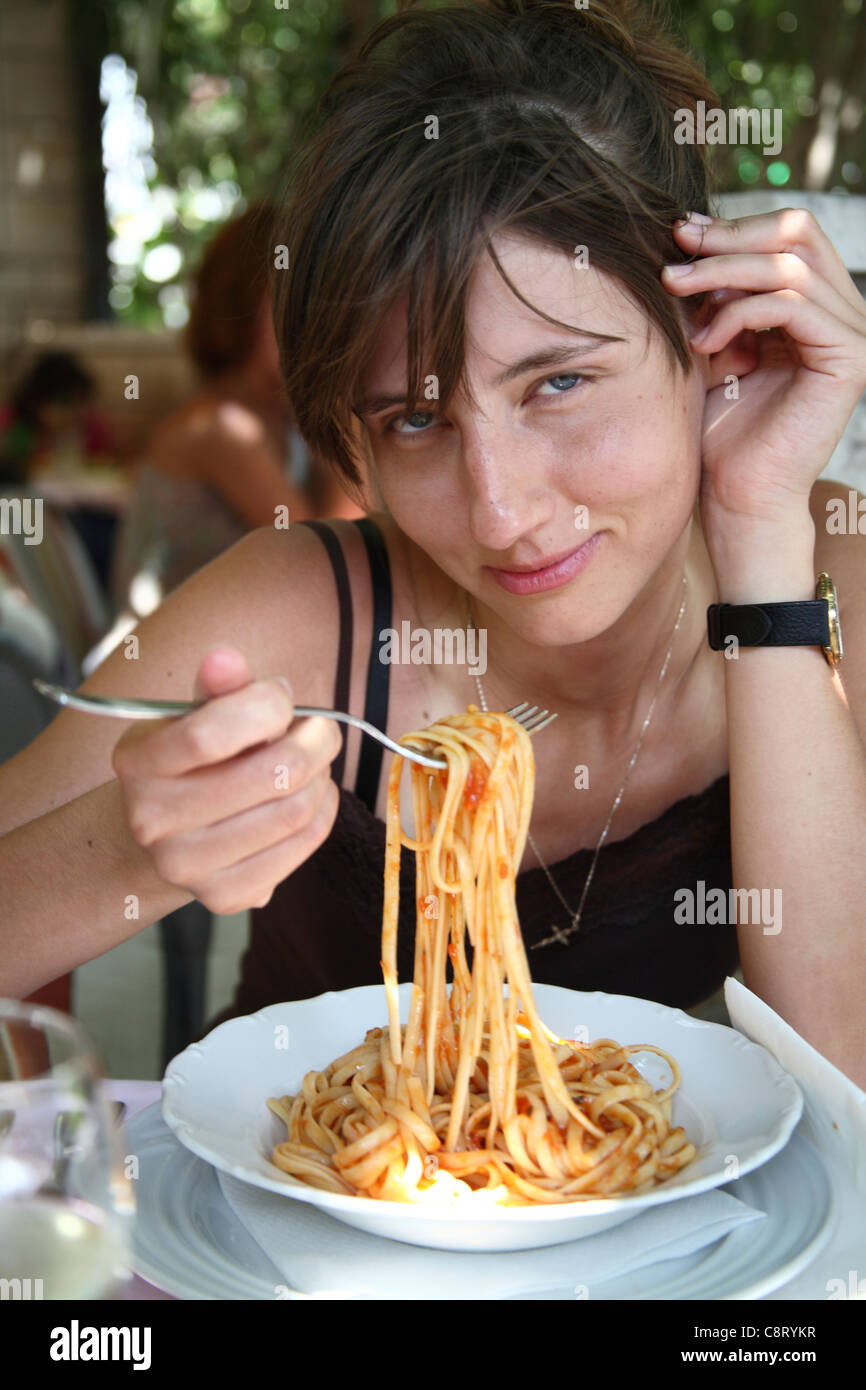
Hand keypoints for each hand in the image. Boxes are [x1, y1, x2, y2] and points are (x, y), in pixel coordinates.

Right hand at [111, 646, 340, 913]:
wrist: (165, 836)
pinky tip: (311, 795)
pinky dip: (323, 813)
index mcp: (138, 762)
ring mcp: (187, 866)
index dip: (267, 706)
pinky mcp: (225, 897)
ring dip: (322, 777)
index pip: (209, 734)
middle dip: (315, 742)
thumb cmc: (192, 762)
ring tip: (313, 762)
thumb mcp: (193, 716)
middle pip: (271, 775)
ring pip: (295, 811)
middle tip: (320, 730)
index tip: (283, 697)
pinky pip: (302, 846)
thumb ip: (217, 689)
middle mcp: (153, 820)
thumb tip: (226, 659)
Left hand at [662, 209, 865, 533]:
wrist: (735, 495)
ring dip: (723, 273)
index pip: (788, 233)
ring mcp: (851, 333)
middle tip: (678, 250)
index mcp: (816, 303)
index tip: (679, 233)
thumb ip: (717, 292)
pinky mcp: (848, 358)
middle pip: (797, 233)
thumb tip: (692, 227)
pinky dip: (741, 312)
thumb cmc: (719, 429)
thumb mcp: (713, 342)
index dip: (733, 226)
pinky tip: (705, 338)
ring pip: (789, 266)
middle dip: (729, 237)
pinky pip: (793, 305)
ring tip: (678, 291)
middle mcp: (843, 311)